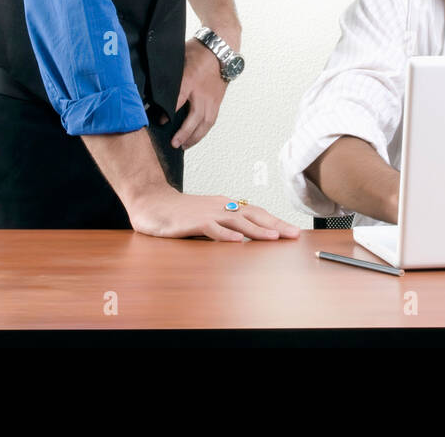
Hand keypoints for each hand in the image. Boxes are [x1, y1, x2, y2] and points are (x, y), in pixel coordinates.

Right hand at [128, 187, 300, 240]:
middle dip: (276, 224)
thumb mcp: (207, 218)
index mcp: (226, 206)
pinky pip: (212, 229)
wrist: (151, 202)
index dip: (275, 221)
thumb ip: (225, 225)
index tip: (292, 231)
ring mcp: (208, 214)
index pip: (256, 212)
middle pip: (254, 214)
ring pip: (237, 221)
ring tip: (274, 237)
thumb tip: (245, 236)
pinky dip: (225, 235)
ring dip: (257, 230)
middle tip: (294, 234)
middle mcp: (221, 207)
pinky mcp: (193, 222)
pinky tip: (237, 242)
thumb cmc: (180, 213)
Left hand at [163, 38, 227, 148]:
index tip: (161, 120)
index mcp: (190, 80)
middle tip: (174, 143)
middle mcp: (203, 93)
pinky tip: (196, 136)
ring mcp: (212, 98)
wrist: (221, 49)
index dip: (169, 113)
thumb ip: (169, 77)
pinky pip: (211, 120)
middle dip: (185, 133)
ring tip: (184, 145)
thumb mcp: (178, 60)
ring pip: (205, 123)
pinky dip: (203, 131)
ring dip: (195, 137)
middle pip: (195, 118)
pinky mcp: (218, 101)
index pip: (178, 100)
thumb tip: (152, 88)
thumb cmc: (199, 52)